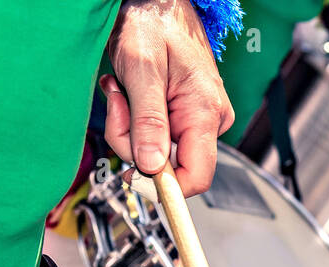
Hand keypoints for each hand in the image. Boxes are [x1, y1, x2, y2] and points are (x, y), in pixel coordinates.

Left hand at [103, 0, 233, 196]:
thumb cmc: (152, 22)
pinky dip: (136, 120)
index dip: (164, 186)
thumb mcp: (142, 69)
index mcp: (205, 113)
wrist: (156, 2)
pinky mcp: (186, 115)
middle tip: (119, 104)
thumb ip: (148, 121)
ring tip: (123, 91)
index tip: (133, 176)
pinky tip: (131, 94)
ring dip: (130, 128)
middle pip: (170, 165)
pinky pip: (157, 136)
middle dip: (134, 143)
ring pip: (158, 151)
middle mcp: (209, 120)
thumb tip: (153, 168)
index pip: (196, 177)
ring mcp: (199, 119)